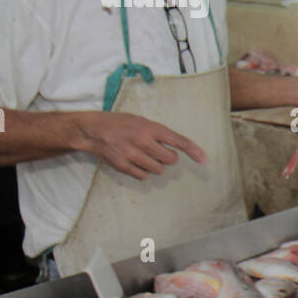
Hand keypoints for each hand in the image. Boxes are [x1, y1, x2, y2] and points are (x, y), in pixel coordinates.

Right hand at [76, 111, 205, 180]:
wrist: (93, 130)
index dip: (193, 151)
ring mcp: (133, 155)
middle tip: (159, 153)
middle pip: (171, 160)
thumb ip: (159, 133)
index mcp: (151, 127)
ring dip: (156, 165)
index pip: (178, 141)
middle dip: (169, 158)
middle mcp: (143, 141)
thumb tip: (178, 147)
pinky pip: (144, 176)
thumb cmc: (120, 124)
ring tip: (145, 156)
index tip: (204, 160)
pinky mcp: (124, 166)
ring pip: (159, 170)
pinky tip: (136, 162)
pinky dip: (143, 172)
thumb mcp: (142, 121)